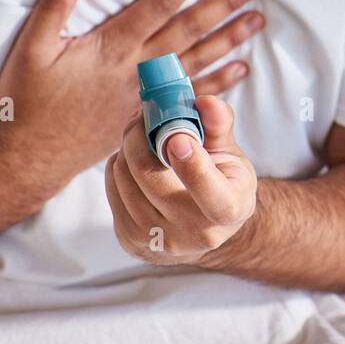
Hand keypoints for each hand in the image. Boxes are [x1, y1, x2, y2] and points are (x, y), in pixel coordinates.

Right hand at [0, 0, 263, 193]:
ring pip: (199, 60)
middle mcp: (138, 69)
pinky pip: (193, 96)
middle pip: (188, 30)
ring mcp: (150, 94)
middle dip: (221, 5)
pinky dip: (219, 83)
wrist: (35, 158)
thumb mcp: (31, 51)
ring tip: (257, 20)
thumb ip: (54, 9)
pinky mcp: (152, 116)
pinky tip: (242, 69)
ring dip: (230, 39)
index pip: (155, 6)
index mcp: (112, 48)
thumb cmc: (29, 103)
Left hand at [105, 95, 256, 264]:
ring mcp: (160, 241)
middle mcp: (196, 234)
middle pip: (152, 179)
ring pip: (126, 179)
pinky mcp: (131, 240)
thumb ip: (219, 126)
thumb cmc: (222, 182)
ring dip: (128, 148)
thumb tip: (205, 102)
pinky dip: (120, 166)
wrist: (204, 227)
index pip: (213, 197)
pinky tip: (135, 161)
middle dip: (141, 138)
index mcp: (230, 210)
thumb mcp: (231, 154)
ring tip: (141, 136)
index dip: (193, 167)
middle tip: (143, 113)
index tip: (176, 136)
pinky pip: (113, 189)